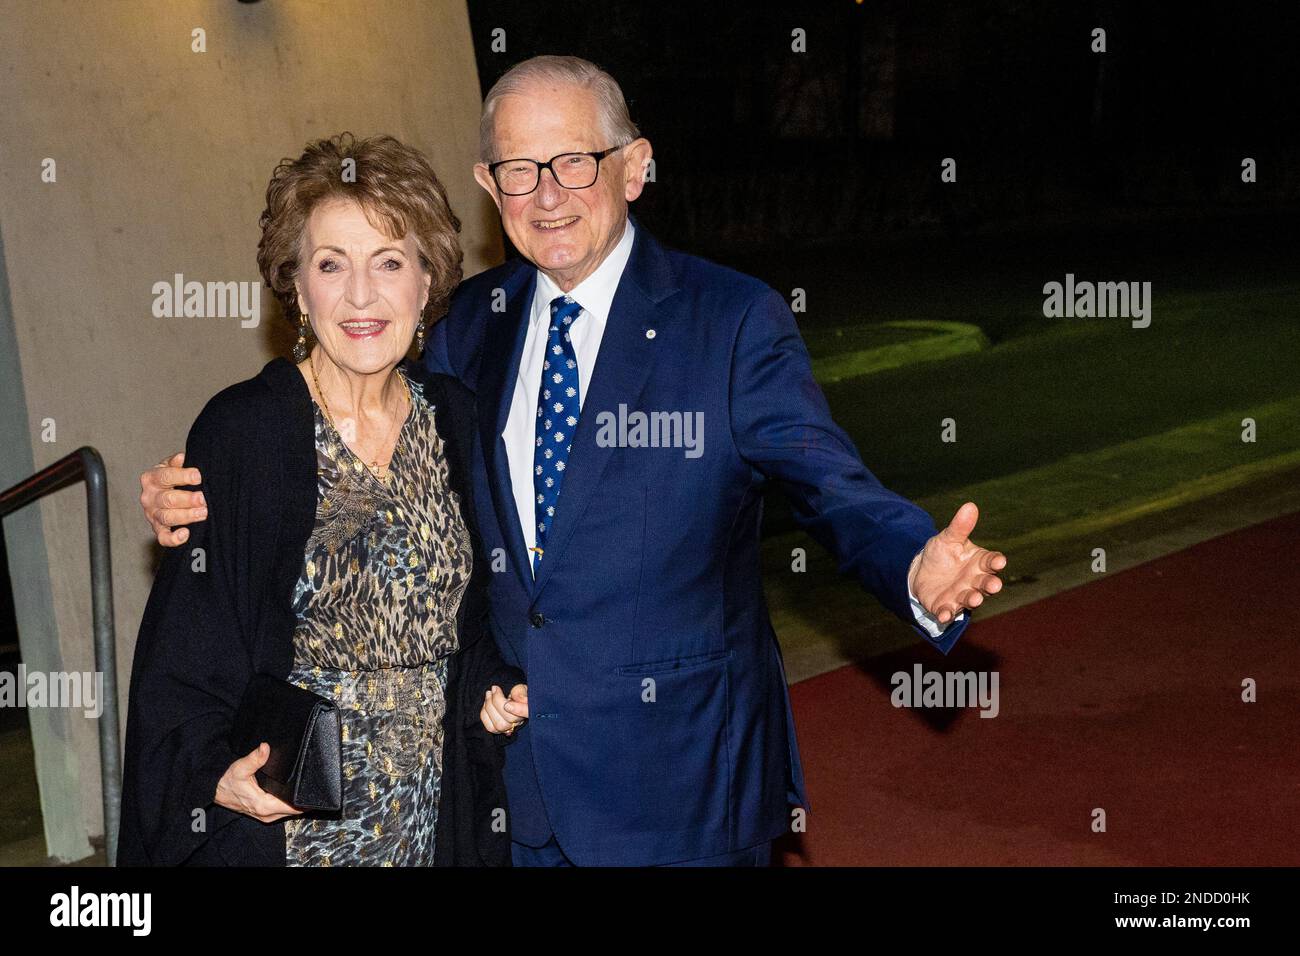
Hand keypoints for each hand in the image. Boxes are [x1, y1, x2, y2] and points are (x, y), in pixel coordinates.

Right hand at [140, 451, 205, 546]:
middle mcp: (149, 497)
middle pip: (167, 499)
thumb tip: (182, 457)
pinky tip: (185, 534)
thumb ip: (177, 462)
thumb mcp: (174, 465)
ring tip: (203, 513)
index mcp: (152, 478)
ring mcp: (152, 514)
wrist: (167, 491)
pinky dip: (173, 539)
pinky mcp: (158, 529)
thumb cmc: (175, 477)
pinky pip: (163, 538)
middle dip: (187, 499)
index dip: (183, 476)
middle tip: (203, 499)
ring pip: (167, 517)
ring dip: (186, 516)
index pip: (165, 476)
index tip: (199, 476)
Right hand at [214, 743, 303, 822]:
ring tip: (304, 786)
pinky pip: (282, 811)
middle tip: (311, 782)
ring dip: (296, 802)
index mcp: (263, 805)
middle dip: (303, 799)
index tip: (313, 788)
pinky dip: (288, 804)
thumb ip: (255, 758)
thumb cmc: (227, 781)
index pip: (293, 807)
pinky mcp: (263, 814)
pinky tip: (292, 793)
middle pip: (294, 811)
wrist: (215, 790)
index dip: (304, 799)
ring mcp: (265, 816)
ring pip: (289, 812)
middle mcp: (266, 814)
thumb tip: (265, 747)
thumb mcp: (240, 767)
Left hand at [481, 684, 528, 735]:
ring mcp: (510, 728)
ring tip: (489, 693)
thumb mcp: (522, 688)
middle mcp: (521, 722)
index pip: (527, 712)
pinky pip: (490, 727)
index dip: (518, 710)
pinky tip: (486, 703)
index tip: (507, 703)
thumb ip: (520, 692)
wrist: (512, 699)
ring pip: (499, 724)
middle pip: (510, 719)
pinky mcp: (499, 731)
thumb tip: (515, 698)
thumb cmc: (518, 693)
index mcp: (531, 710)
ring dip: (489, 706)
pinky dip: (485, 713)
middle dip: (497, 702)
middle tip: (494, 689)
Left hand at [910, 501, 1006, 625]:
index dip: (996, 562)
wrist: (921, 571)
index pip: (992, 561)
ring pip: (971, 599)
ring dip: (973, 600)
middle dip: (990, 584)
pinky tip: (944, 615)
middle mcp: (975, 580)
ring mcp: (961, 595)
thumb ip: (960, 526)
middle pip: (986, 583)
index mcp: (979, 562)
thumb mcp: (948, 538)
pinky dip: (947, 614)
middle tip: (994, 585)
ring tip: (974, 598)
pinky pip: (948, 612)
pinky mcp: (946, 606)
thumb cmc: (942, 554)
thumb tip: (970, 505)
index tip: (999, 561)